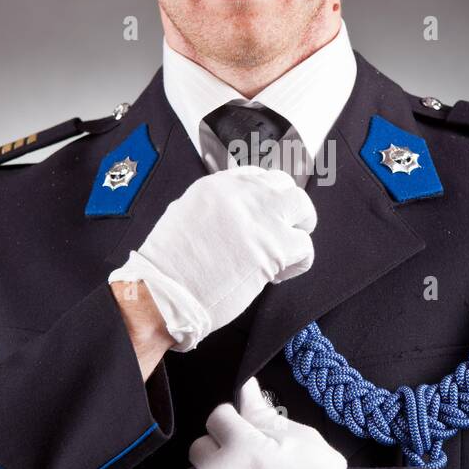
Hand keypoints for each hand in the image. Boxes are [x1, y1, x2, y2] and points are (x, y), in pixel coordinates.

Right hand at [107, 167, 315, 351]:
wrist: (163, 292)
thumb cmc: (168, 265)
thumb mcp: (184, 215)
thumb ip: (214, 207)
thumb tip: (234, 215)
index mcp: (217, 186)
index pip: (257, 176)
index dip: (264, 198)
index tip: (263, 216)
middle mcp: (242, 195)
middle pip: (284, 185)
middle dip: (286, 209)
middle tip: (280, 231)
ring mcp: (260, 218)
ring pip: (302, 207)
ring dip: (298, 229)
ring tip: (285, 251)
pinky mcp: (274, 247)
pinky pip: (305, 246)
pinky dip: (297, 263)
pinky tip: (277, 274)